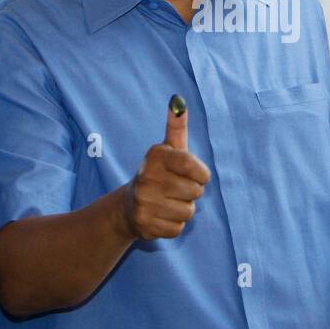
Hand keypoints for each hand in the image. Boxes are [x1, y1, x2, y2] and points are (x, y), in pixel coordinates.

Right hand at [121, 95, 211, 239]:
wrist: (129, 206)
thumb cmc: (159, 174)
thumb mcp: (169, 149)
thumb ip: (176, 126)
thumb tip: (178, 100)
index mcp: (156, 155)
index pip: (195, 167)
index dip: (201, 175)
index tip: (194, 175)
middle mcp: (146, 176)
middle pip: (196, 192)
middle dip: (191, 193)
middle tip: (175, 189)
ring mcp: (143, 201)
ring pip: (188, 211)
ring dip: (183, 209)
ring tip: (168, 202)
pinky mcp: (144, 224)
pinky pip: (178, 228)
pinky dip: (174, 225)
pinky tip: (161, 216)